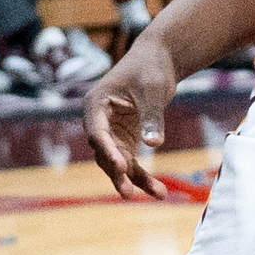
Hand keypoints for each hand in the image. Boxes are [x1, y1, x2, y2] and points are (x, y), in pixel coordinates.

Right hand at [83, 31, 180, 197]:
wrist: (158, 60)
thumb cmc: (152, 69)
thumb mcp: (154, 91)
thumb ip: (152, 117)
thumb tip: (154, 144)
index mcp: (96, 104)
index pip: (98, 132)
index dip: (108, 151)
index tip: (121, 166)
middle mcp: (98, 121)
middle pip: (104, 153)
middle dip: (117, 173)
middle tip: (128, 193)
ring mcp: (111, 132)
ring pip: (119, 162)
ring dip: (135, 179)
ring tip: (158, 194)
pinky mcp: (125, 139)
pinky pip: (131, 162)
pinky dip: (143, 175)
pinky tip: (158, 191)